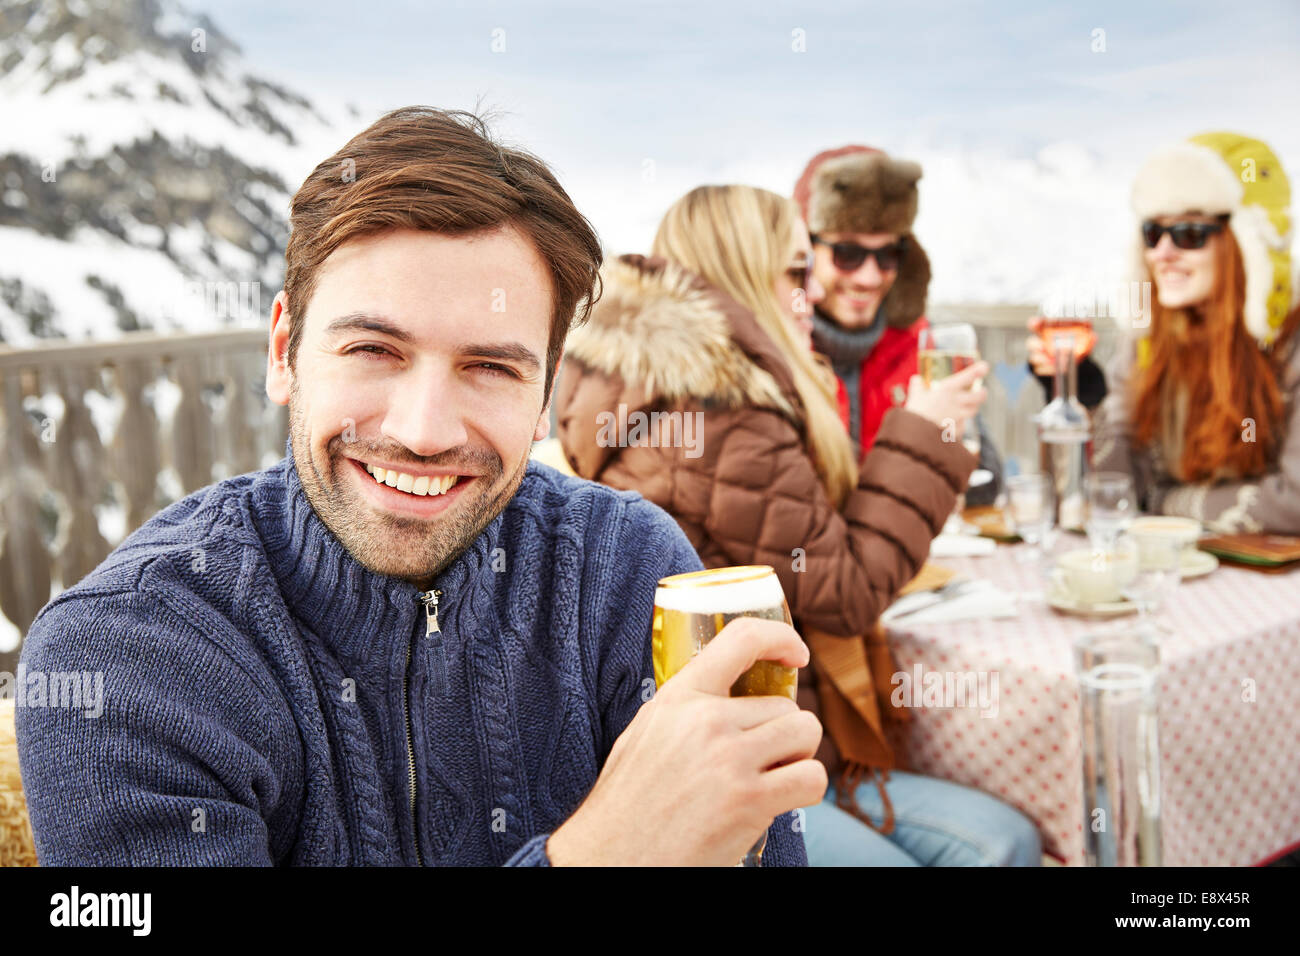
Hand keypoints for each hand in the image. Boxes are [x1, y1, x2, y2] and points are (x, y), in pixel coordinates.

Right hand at [547, 617, 825, 865]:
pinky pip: (811, 777)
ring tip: (772, 777)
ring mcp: (729, 760)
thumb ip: (686, 709)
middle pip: (785, 706)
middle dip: (784, 734)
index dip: (781, 638)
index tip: (794, 654)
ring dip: (798, 757)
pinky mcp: (749, 801)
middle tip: (761, 762)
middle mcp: (705, 720)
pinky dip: (806, 789)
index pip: (741, 638)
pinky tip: (780, 801)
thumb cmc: (628, 803)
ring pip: (806, 733)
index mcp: (679, 697)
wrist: (611, 857)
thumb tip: (731, 693)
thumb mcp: (646, 733)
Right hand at [904, 360, 989, 431]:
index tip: (984, 367)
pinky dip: (959, 424)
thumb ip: (917, 385)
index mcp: (948, 389)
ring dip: (973, 407)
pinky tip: (954, 424)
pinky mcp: (957, 430)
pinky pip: (962, 426)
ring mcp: (959, 417)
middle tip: (982, 391)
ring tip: (970, 406)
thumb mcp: (914, 395)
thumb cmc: (916, 412)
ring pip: (973, 411)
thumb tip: (917, 379)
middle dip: (982, 393)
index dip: (979, 370)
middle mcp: (957, 402)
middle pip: (979, 396)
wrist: (917, 435)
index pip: (969, 376)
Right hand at [1027, 316, 1095, 375]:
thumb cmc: (1076, 343)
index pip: (1036, 324)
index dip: (1034, 323)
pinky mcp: (1040, 367)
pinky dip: (1047, 370)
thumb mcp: (1084, 336)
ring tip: (1054, 361)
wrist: (1074, 359)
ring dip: (1042, 359)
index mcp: (1048, 330)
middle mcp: (1040, 342)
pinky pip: (1039, 369)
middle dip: (1036, 345)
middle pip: (1031, 342)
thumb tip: (1093, 337)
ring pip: (1033, 357)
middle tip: (1043, 347)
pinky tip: (1056, 368)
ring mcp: (1039, 356)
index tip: (1035, 323)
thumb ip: (1087, 335)